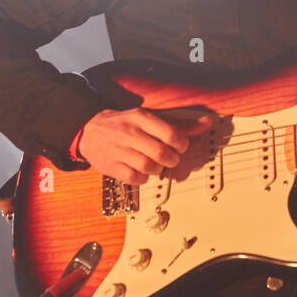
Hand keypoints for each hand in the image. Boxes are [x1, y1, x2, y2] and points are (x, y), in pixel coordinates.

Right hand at [76, 107, 213, 184]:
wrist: (89, 129)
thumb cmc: (125, 124)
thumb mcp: (151, 118)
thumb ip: (180, 124)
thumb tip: (206, 123)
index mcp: (141, 118)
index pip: (171, 133)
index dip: (182, 144)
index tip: (180, 146)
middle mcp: (130, 133)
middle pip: (162, 153)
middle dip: (173, 159)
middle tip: (171, 158)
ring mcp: (120, 150)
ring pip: (150, 166)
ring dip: (159, 169)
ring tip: (156, 164)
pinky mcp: (112, 167)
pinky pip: (136, 178)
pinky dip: (144, 178)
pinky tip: (143, 171)